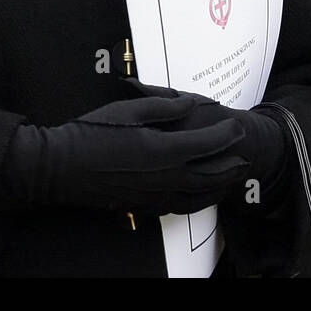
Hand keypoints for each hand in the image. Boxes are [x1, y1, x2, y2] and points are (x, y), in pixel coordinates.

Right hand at [0, 90, 251, 214]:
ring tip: (236, 179)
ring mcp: (155, 196)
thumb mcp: (130, 109)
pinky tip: (202, 196)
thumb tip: (192, 103)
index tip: (238, 125)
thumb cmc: (93, 132)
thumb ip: (166, 106)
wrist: (61, 168)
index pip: (209, 144)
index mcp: (165, 151)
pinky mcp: (143, 205)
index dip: (227, 134)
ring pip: (199, 196)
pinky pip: (180, 208)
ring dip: (222, 187)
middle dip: (233, 165)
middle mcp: (166, 178)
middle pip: (212, 175)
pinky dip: (199, 202)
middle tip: (249, 156)